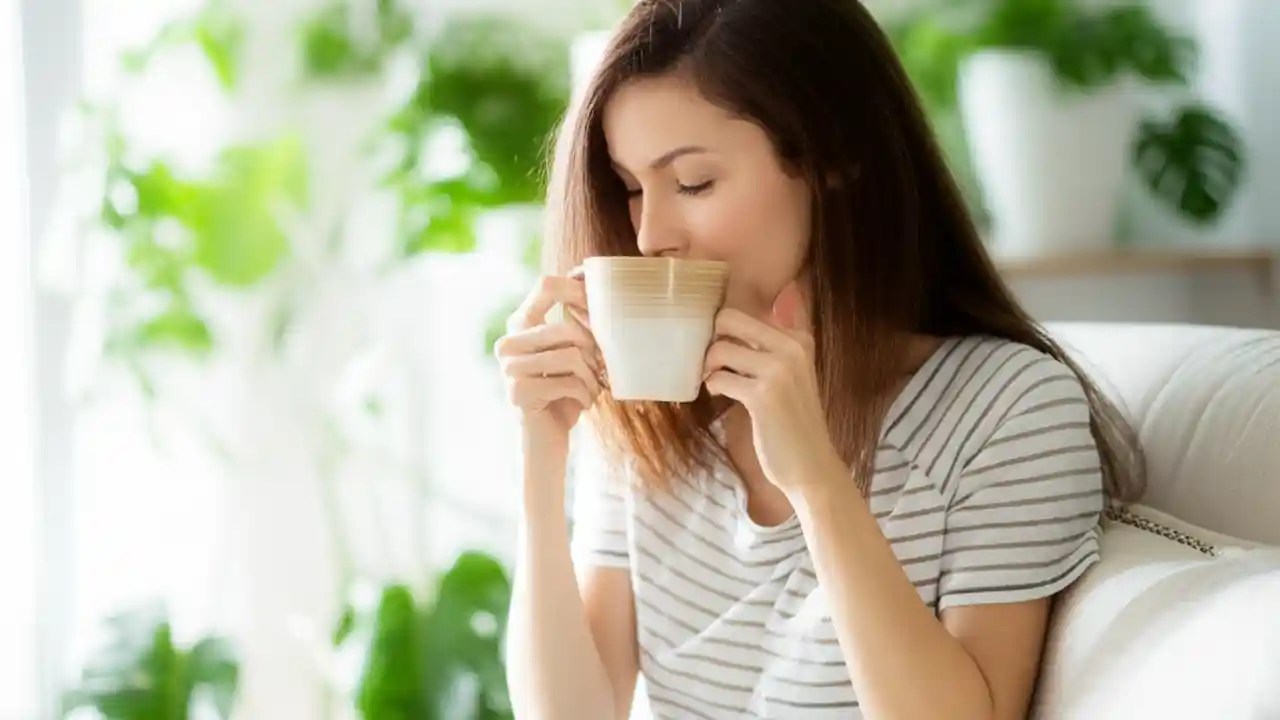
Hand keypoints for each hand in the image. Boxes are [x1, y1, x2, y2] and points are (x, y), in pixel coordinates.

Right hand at [495, 274, 604, 442]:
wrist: (547, 439)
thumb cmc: (565, 391)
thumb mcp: (572, 353)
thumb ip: (577, 324)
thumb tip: (601, 293)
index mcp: (520, 323)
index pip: (547, 285)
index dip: (578, 292)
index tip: (599, 311)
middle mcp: (508, 342)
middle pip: (567, 327)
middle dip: (593, 351)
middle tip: (598, 370)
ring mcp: (509, 367)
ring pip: (572, 356)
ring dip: (592, 378)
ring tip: (591, 389)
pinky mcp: (518, 391)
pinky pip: (569, 382)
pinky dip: (585, 395)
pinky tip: (582, 403)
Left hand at [701, 282, 842, 494]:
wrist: (811, 465)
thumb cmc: (794, 420)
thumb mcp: (793, 374)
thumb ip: (772, 345)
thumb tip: (737, 318)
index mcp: (799, 338)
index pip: (750, 311)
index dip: (726, 326)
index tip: (724, 347)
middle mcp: (792, 347)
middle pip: (729, 318)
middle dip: (712, 338)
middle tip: (714, 362)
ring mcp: (779, 370)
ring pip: (719, 349)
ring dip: (708, 366)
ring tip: (715, 380)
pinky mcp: (763, 396)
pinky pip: (719, 378)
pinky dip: (712, 386)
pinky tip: (720, 395)